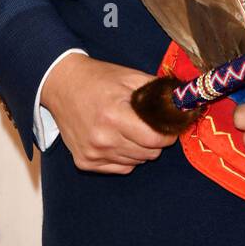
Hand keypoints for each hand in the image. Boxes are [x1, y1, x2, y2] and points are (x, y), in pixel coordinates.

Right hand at [40, 55, 176, 173]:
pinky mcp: (85, 162)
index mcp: (114, 116)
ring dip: (140, 149)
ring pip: (136, 162)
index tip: (171, 126)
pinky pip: (121, 168)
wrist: (61, 85)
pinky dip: (125, 156)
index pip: (155, 140)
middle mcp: (102, 139)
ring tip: (130, 129)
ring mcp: (92, 153)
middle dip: (156, 141)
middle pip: (148, 154)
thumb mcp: (130, 77)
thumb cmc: (98, 79)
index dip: (168, 134)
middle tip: (150, 125)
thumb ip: (158, 92)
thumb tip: (182, 103)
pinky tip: (117, 138)